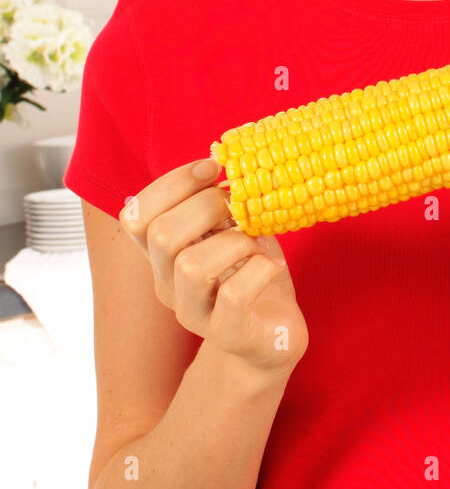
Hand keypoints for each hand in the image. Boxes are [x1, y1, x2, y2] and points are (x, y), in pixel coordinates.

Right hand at [119, 159, 308, 375]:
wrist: (274, 335)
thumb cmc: (253, 275)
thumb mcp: (233, 230)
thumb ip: (220, 202)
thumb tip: (224, 154)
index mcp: (163, 255)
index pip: (136, 215)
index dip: (171, 183)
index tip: (213, 168)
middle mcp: (168, 285)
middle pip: (161, 235)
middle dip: (207, 206)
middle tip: (241, 206)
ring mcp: (195, 314)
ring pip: (192, 266)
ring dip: (235, 242)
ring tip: (256, 244)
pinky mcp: (229, 335)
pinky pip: (234, 295)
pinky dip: (259, 270)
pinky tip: (272, 266)